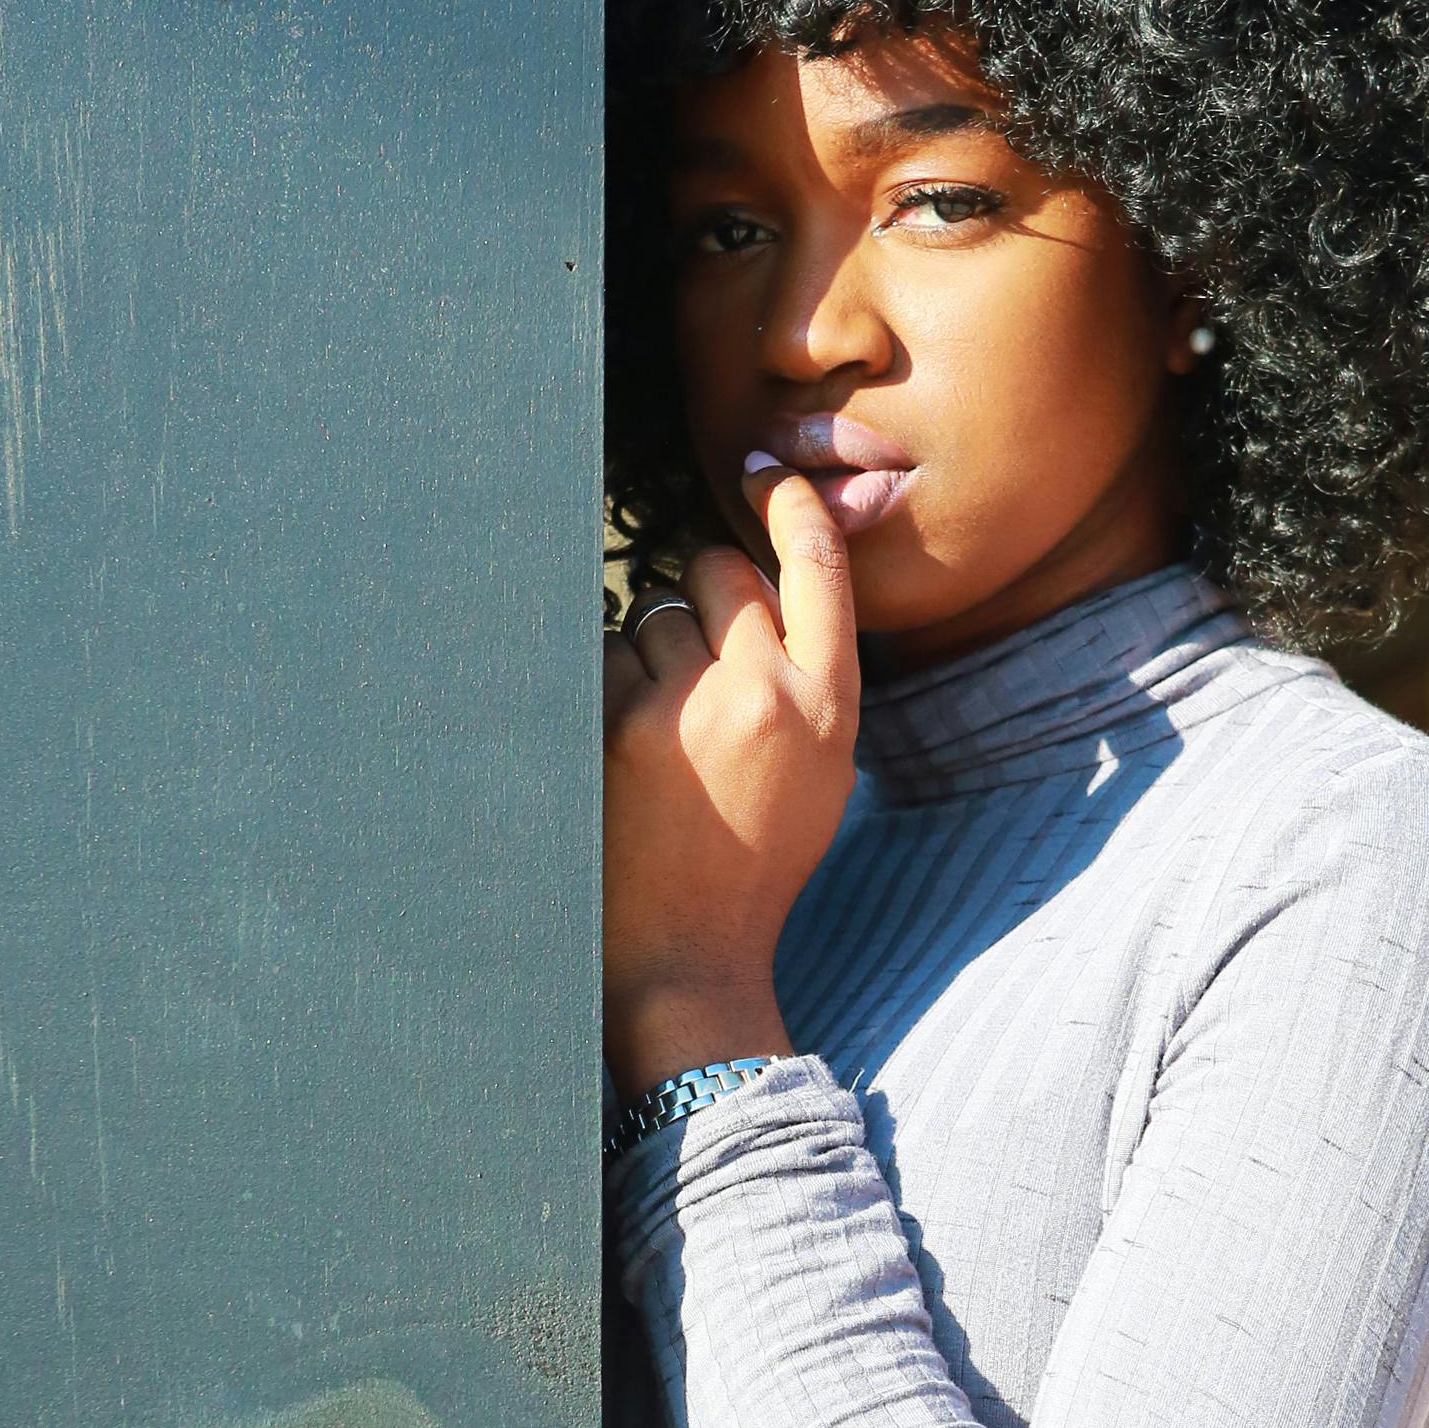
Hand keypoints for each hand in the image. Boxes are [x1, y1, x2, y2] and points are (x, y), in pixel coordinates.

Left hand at [602, 469, 859, 1091]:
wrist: (690, 949)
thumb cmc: (755, 859)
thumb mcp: (821, 769)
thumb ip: (803, 679)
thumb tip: (756, 589)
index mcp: (829, 704)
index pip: (817, 567)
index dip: (791, 510)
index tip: (767, 478)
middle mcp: (764, 693)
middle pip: (717, 571)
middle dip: (700, 596)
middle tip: (693, 663)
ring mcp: (684, 706)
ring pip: (651, 617)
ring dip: (647, 655)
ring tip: (660, 735)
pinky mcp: (614, 726)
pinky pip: (599, 657)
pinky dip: (600, 688)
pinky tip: (617, 748)